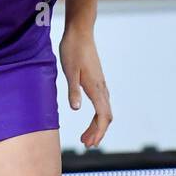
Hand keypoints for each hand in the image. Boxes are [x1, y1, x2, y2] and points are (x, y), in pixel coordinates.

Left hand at [59, 28, 111, 148]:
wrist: (80, 32)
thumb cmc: (73, 50)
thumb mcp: (69, 71)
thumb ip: (73, 90)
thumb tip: (76, 109)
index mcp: (95, 87)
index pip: (103, 116)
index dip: (98, 131)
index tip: (90, 143)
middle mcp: (101, 87)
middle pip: (106, 116)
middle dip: (98, 132)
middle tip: (86, 144)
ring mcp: (101, 84)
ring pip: (105, 110)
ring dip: (98, 125)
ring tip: (86, 136)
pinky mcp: (97, 80)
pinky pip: (102, 103)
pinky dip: (98, 115)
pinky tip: (90, 118)